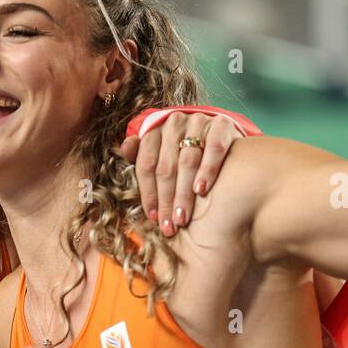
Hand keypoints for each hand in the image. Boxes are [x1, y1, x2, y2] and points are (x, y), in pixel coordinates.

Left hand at [119, 111, 244, 236]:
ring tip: (182, 217)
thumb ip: (141, 154)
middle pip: (166, 167)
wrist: (221, 133)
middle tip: (169, 226)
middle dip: (166, 200)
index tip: (153, 218)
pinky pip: (214, 148)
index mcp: (154, 130)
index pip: (146, 165)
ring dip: (184, 193)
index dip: (148, 193)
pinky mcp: (222, 124)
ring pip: (188, 161)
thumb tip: (125, 149)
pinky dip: (207, 170)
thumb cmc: (183, 150)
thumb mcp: (160, 151)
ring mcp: (198, 121)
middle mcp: (174, 123)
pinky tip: (201, 190)